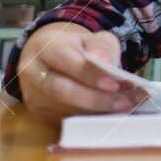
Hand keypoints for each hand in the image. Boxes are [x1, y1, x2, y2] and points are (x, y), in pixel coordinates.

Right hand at [17, 22, 145, 121]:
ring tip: (126, 106)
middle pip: (62, 91)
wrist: (49, 59)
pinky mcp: (42, 116)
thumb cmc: (75, 47)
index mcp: (45, 48)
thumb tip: (105, 63)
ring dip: (99, 111)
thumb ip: (101, 48)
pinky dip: (93, 119)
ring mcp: (35, 98)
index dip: (91, 75)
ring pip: (66, 110)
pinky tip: (113, 114)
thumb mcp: (92, 39)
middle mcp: (34, 75)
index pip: (67, 62)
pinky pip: (68, 121)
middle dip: (96, 99)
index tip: (114, 84)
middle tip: (125, 101)